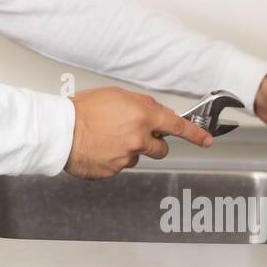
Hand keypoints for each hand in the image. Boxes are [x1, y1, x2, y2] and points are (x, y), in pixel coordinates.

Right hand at [64, 87, 213, 180]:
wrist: (60, 131)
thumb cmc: (82, 110)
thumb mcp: (116, 95)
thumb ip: (141, 104)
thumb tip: (155, 111)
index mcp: (142, 116)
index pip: (178, 127)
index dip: (195, 134)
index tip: (206, 140)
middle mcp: (138, 139)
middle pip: (161, 148)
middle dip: (153, 143)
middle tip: (134, 135)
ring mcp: (127, 158)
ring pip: (138, 157)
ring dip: (128, 150)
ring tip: (106, 139)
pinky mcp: (114, 171)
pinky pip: (120, 166)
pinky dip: (112, 159)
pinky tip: (99, 149)